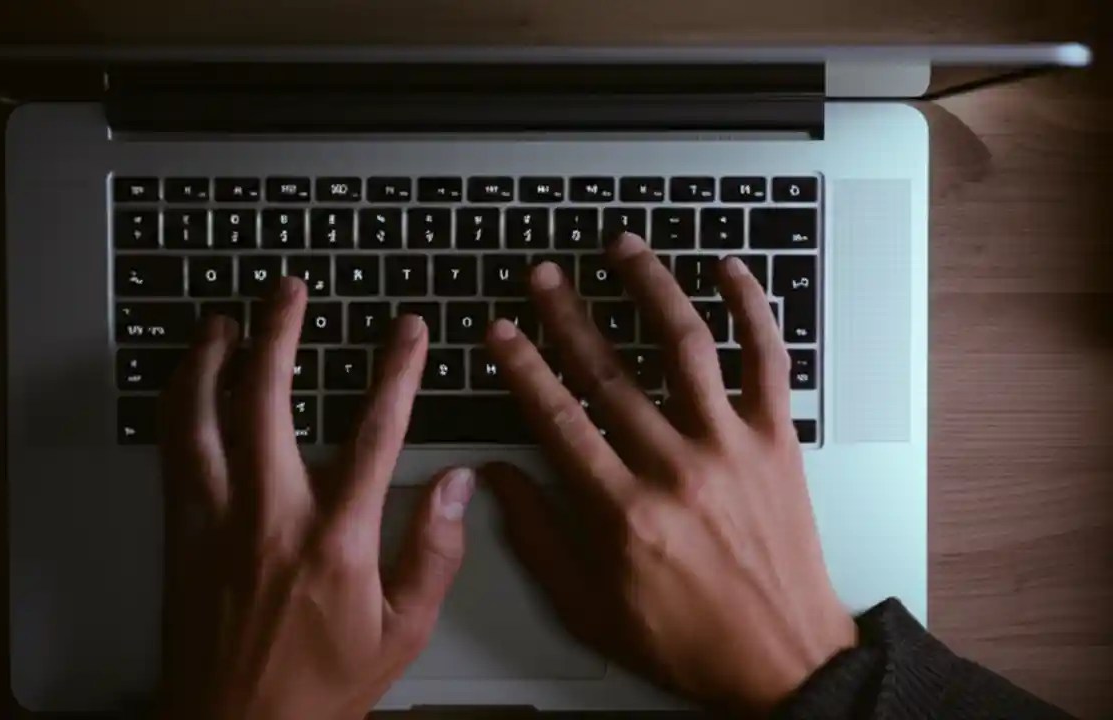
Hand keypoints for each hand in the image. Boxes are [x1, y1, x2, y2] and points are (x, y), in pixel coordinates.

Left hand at [156, 277, 474, 719]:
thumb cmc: (316, 690)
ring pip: (203, 416)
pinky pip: (172, 451)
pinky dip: (178, 405)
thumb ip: (434, 554)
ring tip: (223, 321)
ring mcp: (215, 520)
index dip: (397, 371)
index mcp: (336, 540)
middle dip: (280, 332)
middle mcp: (270, 517)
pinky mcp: (180, 532)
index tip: (408, 330)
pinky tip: (186, 385)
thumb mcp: (402, 633)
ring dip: (212, 359)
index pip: (376, 432)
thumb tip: (461, 487)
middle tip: (288, 291)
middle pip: (268, 399)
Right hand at [482, 234, 855, 716]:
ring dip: (650, 288)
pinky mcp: (778, 441)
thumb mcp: (590, 607)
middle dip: (567, 315)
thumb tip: (496, 478)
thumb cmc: (687, 640)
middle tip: (543, 276)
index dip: (523, 368)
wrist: (783, 660)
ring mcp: (732, 448)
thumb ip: (537, 538)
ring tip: (621, 248)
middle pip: (610, 372)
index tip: (500, 332)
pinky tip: (728, 271)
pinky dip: (751, 309)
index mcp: (623, 513)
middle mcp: (676, 469)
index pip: (559, 419)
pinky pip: (767, 360)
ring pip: (685, 347)